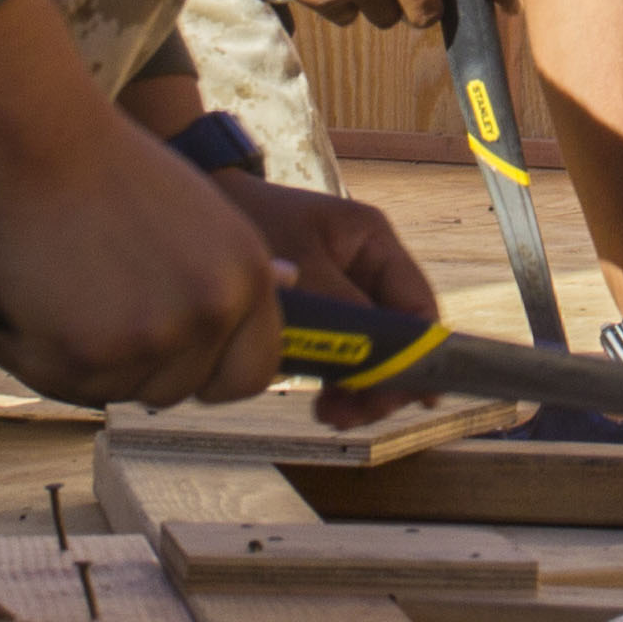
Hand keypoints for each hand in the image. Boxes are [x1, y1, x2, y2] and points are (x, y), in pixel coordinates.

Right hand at [0, 0, 281, 410]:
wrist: (42, 138)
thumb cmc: (113, 170)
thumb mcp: (206, 214)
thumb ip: (236, 265)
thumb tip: (289, 282)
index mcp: (251, 277)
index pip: (252, 374)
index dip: (211, 372)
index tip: (178, 356)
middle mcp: (213, 311)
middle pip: (181, 390)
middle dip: (144, 366)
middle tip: (102, 310)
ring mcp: (154, 337)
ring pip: (124, 391)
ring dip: (93, 361)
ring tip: (67, 294)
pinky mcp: (90, 354)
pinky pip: (69, 387)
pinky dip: (43, 356)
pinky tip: (35, 301)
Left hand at [212, 174, 450, 424]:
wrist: (201, 206)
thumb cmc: (251, 220)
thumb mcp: (299, 263)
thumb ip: (342, 308)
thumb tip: (379, 358)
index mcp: (374, 242)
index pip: (417, 307)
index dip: (421, 356)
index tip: (407, 399)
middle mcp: (368, 268)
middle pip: (398, 338)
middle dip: (383, 382)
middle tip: (351, 415)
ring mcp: (346, 293)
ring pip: (372, 353)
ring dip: (359, 390)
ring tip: (331, 414)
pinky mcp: (322, 314)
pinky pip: (342, 355)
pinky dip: (336, 382)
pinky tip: (322, 403)